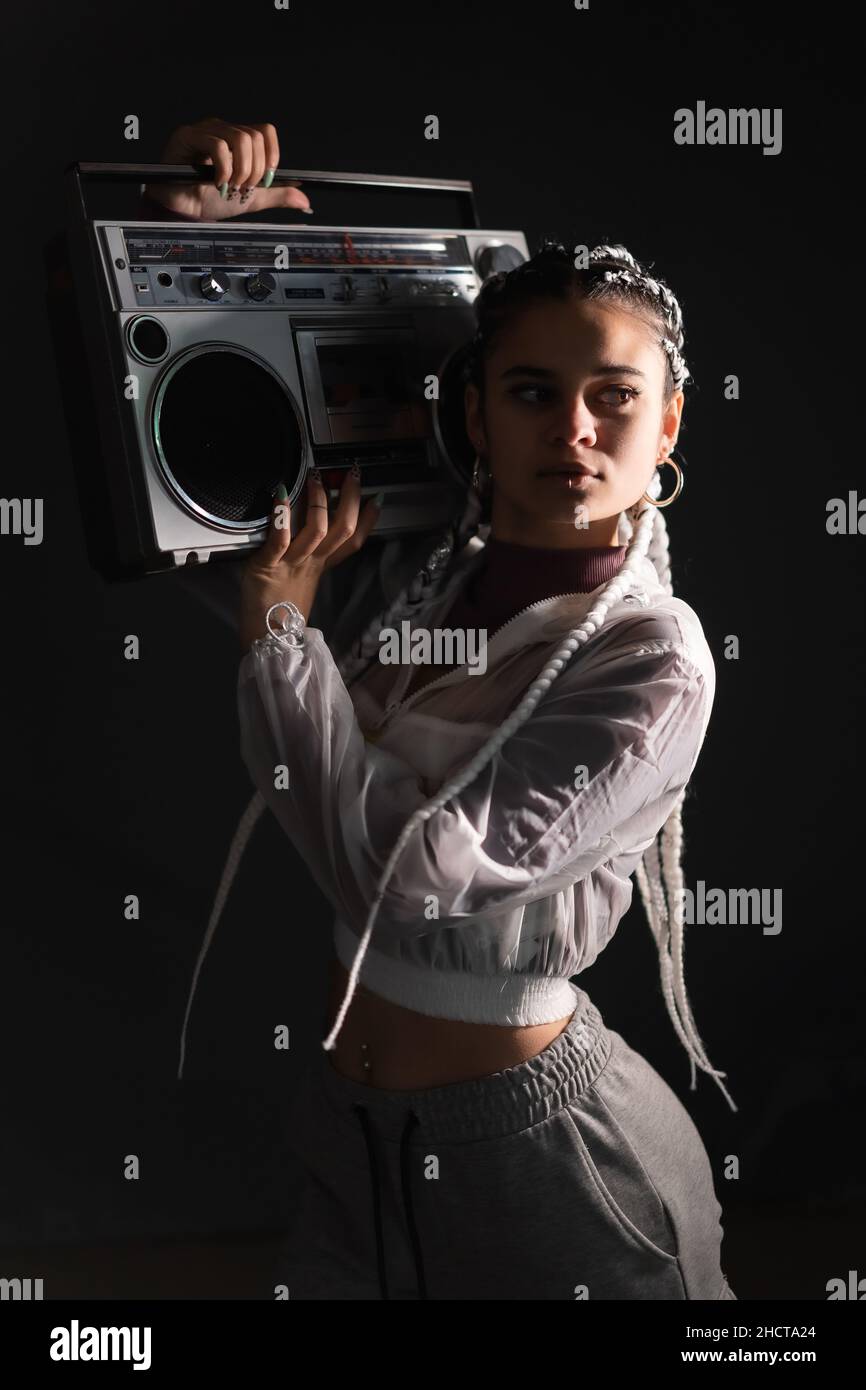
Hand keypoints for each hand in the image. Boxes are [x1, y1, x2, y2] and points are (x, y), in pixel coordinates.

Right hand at [142, 116, 312, 220]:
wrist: (183, 211)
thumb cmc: (209, 199)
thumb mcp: (252, 200)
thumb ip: (276, 196)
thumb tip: (304, 200)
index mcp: (238, 139)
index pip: (265, 132)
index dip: (271, 155)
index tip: (266, 179)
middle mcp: (223, 130)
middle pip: (255, 136)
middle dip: (254, 169)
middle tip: (243, 188)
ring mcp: (205, 131)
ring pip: (240, 138)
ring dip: (241, 169)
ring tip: (231, 186)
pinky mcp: (188, 136)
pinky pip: (217, 145)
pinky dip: (224, 169)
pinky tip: (217, 183)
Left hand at [239, 467, 380, 651]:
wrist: (264, 639)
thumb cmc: (277, 611)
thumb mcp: (300, 580)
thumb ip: (306, 557)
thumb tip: (306, 530)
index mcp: (320, 567)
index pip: (353, 542)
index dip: (368, 521)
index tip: (376, 499)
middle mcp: (311, 563)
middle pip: (343, 531)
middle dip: (351, 500)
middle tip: (353, 475)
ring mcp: (292, 564)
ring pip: (317, 531)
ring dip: (319, 501)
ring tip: (318, 478)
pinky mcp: (267, 566)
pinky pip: (278, 539)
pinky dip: (281, 515)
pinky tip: (280, 494)